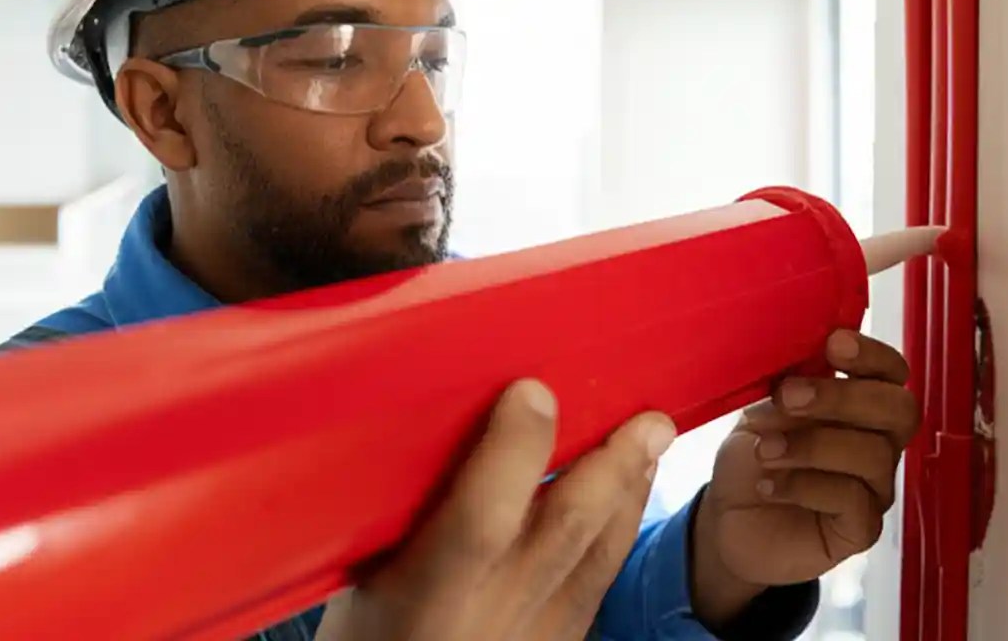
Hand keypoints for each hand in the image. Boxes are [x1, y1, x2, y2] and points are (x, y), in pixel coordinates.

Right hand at [314, 379, 676, 640]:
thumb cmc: (371, 638)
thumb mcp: (356, 582)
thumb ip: (390, 520)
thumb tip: (407, 433)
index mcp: (428, 594)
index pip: (480, 519)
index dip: (513, 452)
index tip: (531, 391)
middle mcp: (492, 612)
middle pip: (567, 529)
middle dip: (613, 465)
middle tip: (648, 418)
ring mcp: (536, 634)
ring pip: (599, 555)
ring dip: (630, 493)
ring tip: (651, 442)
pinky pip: (600, 582)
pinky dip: (619, 531)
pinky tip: (626, 500)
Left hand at [690, 330, 921, 625]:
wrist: (728, 521)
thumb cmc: (751, 459)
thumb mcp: (760, 412)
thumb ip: (784, 387)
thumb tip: (795, 363)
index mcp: (857, 406)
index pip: (892, 373)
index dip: (872, 355)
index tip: (833, 343)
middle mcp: (877, 443)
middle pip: (898, 410)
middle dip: (841, 398)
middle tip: (787, 396)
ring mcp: (874, 488)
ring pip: (874, 456)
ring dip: (811, 445)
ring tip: (763, 450)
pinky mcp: (860, 528)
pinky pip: (853, 500)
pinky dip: (805, 486)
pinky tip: (768, 485)